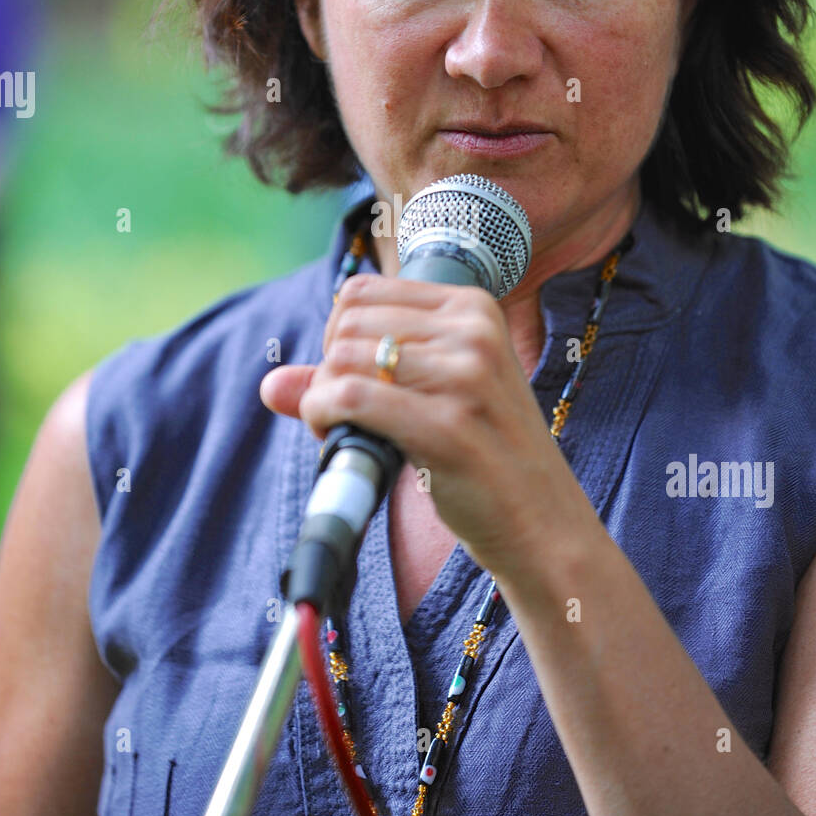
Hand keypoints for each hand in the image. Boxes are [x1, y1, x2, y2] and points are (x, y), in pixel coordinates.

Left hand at [258, 272, 589, 582]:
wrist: (543, 524)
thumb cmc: (484, 457)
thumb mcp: (431, 397)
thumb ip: (353, 377)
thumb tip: (272, 384)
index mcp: (474, 307)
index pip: (361, 291)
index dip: (335, 337)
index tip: (350, 379)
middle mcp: (474, 330)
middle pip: (346, 324)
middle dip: (327, 370)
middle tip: (345, 413)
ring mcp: (465, 376)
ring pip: (342, 360)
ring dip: (323, 400)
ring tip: (344, 430)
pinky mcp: (449, 424)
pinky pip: (351, 399)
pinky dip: (325, 417)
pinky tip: (336, 437)